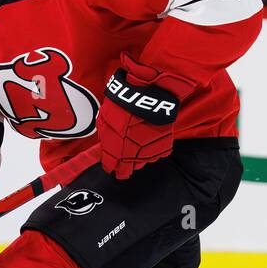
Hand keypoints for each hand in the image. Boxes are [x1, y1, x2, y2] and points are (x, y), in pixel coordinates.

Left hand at [98, 53, 186, 179]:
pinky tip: (150, 140)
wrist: (146, 96)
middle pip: (126, 171)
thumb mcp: (103, 120)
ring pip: (141, 163)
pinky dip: (153, 150)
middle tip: (123, 159)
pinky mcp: (163, 147)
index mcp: (114, 152)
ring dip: (138, 158)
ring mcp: (148, 153)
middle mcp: (131, 157)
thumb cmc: (121, 105)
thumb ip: (104, 138)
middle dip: (123, 167)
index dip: (109, 166)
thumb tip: (104, 147)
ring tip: (137, 145)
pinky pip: (156, 155)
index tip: (110, 164)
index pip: (110, 167)